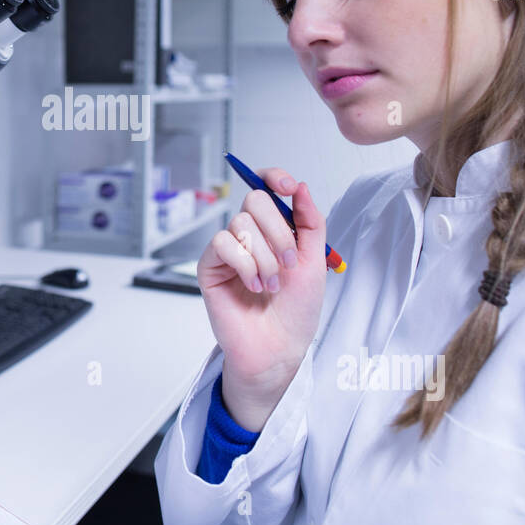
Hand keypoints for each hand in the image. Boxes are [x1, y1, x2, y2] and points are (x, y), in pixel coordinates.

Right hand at [196, 168, 326, 431]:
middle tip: (288, 263)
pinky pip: (223, 244)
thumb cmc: (296, 309)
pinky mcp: (210, 267)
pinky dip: (245, 265)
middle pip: (254, 199)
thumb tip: (299, 186)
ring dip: (264, 257)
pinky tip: (254, 287)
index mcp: (275, 228)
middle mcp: (250, 235)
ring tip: (272, 285)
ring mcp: (229, 250)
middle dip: (277, 230)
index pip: (266, 187)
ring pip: (241, 224)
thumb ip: (309, 220)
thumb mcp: (314, 260)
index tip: (288, 187)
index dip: (274, 177)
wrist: (280, 347)